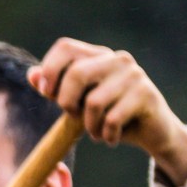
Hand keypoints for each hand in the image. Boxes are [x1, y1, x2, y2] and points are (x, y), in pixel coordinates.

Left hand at [28, 40, 186, 184]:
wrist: (153, 133)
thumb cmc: (112, 116)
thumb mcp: (80, 103)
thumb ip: (57, 89)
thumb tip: (32, 74)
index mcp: (99, 56)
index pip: (65, 47)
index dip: (50, 70)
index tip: (48, 94)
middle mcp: (117, 59)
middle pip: (76, 74)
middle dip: (67, 102)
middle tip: (74, 117)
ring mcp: (134, 75)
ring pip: (93, 102)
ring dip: (89, 127)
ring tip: (97, 132)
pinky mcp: (146, 95)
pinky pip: (112, 119)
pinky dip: (106, 136)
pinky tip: (111, 138)